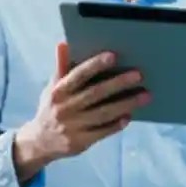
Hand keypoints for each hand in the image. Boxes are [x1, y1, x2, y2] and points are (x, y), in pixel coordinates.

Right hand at [15, 43, 149, 172]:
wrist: (40, 141)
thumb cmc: (52, 108)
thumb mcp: (52, 87)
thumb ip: (61, 67)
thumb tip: (63, 44)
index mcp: (58, 91)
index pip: (78, 75)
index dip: (95, 65)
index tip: (113, 56)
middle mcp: (65, 108)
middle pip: (95, 93)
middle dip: (118, 83)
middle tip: (139, 75)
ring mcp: (72, 127)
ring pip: (103, 113)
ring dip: (126, 104)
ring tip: (145, 95)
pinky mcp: (80, 142)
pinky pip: (102, 132)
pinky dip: (116, 124)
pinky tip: (129, 115)